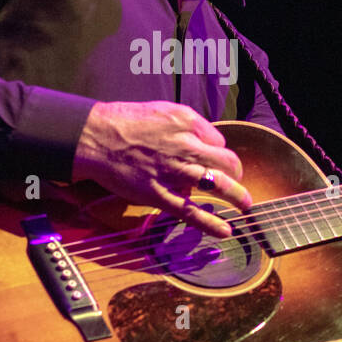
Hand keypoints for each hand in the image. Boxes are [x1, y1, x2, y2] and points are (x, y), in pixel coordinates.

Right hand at [71, 101, 251, 237]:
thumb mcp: (161, 110)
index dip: (215, 149)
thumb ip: (185, 124)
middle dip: (235, 172)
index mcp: (187, 123)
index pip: (218, 140)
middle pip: (227, 161)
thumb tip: (201, 141)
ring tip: (246, 205)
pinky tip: (225, 231)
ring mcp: (174, 172)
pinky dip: (211, 224)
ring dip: (238, 196)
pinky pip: (191, 213)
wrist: (95, 137)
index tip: (209, 156)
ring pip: (218, 185)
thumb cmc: (123, 121)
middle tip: (236, 180)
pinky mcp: (159, 195)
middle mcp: (186, 147)